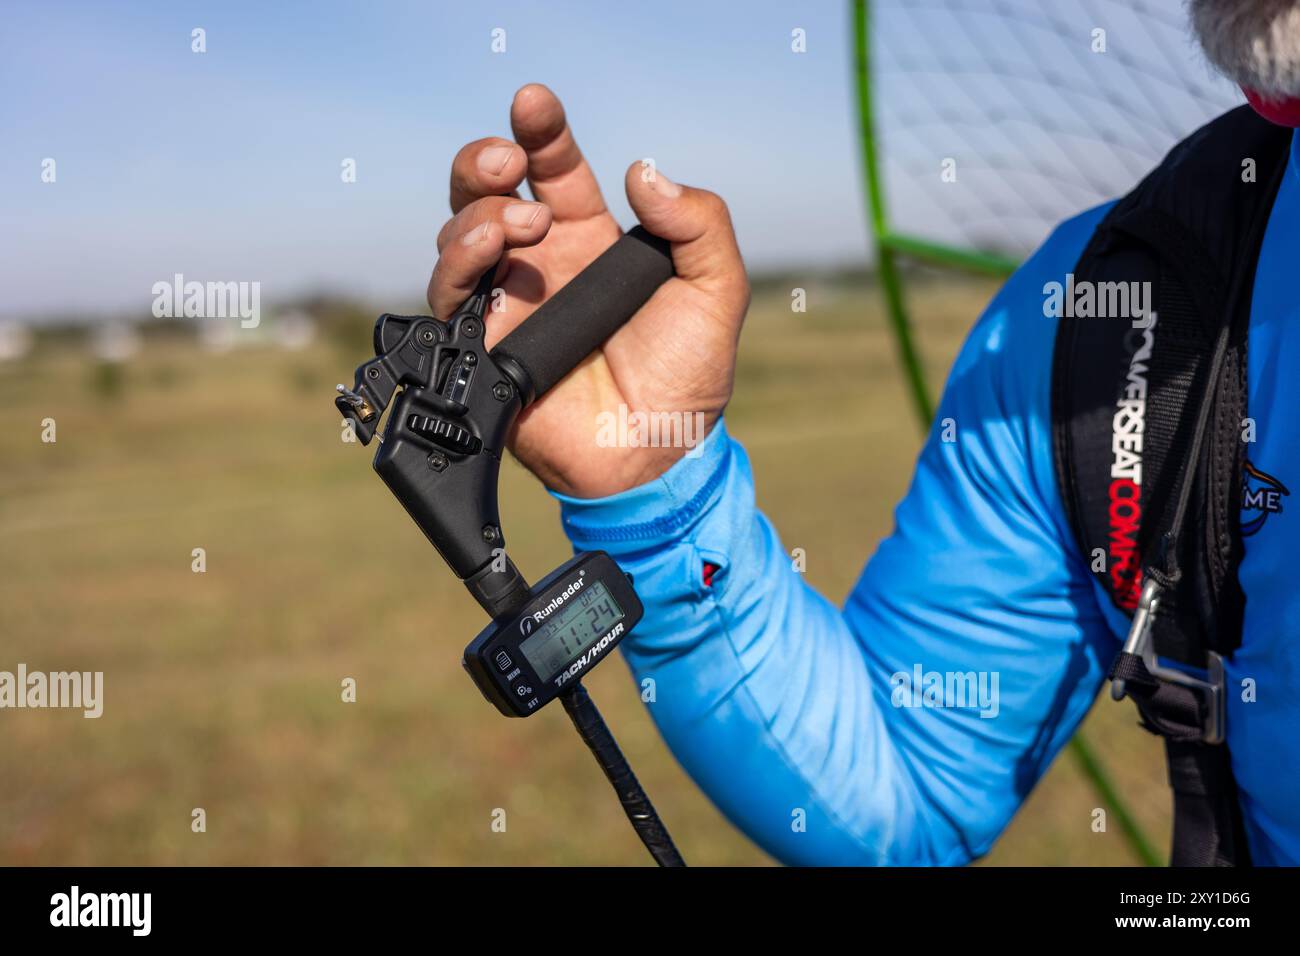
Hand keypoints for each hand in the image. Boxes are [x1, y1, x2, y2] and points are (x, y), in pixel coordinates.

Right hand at [427, 84, 748, 497]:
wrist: (660, 453)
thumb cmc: (689, 374)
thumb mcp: (716, 287)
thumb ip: (698, 222)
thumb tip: (644, 171)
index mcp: (588, 241)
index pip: (552, 171)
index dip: (541, 132)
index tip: (534, 102)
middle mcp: (539, 265)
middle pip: (486, 192)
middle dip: (486, 161)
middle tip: (512, 160)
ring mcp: (507, 305)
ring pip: (458, 234)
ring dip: (480, 214)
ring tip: (521, 225)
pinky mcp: (484, 347)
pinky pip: (445, 296)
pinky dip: (457, 262)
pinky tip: (492, 250)